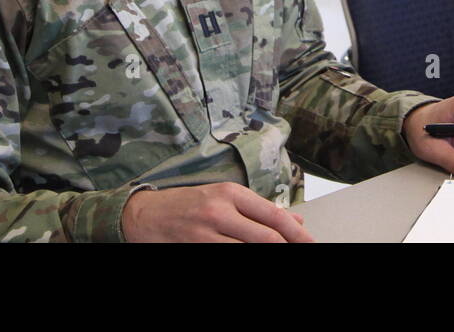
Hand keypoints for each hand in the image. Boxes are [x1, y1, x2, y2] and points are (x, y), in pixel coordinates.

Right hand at [122, 181, 312, 242]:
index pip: (274, 215)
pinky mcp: (195, 248)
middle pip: (266, 236)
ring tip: (282, 257)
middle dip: (288, 247)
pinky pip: (227, 258)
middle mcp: (220, 210)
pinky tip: (252, 260)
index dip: (297, 233)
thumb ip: (258, 210)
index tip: (310, 243)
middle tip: (303, 252)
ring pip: (249, 250)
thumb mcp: (223, 198)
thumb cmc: (187, 204)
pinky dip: (242, 260)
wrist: (143, 215)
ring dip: (268, 255)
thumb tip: (295, 221)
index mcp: (231, 193)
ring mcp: (206, 232)